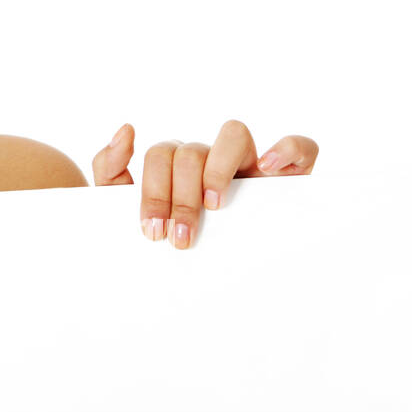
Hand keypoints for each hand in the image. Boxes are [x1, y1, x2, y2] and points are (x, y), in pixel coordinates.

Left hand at [91, 120, 317, 249]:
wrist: (207, 281)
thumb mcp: (128, 207)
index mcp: (177, 165)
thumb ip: (111, 169)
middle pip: (191, 152)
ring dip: (218, 169)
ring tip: (215, 205)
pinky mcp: (290, 176)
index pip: (161, 155)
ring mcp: (249, 164)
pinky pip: (300, 148)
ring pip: (234, 134)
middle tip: (179, 236)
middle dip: (180, 196)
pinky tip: (268, 170)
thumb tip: (125, 130)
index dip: (153, 190)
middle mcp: (212, 159)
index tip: (152, 230)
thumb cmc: (171, 236)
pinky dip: (288, 150)